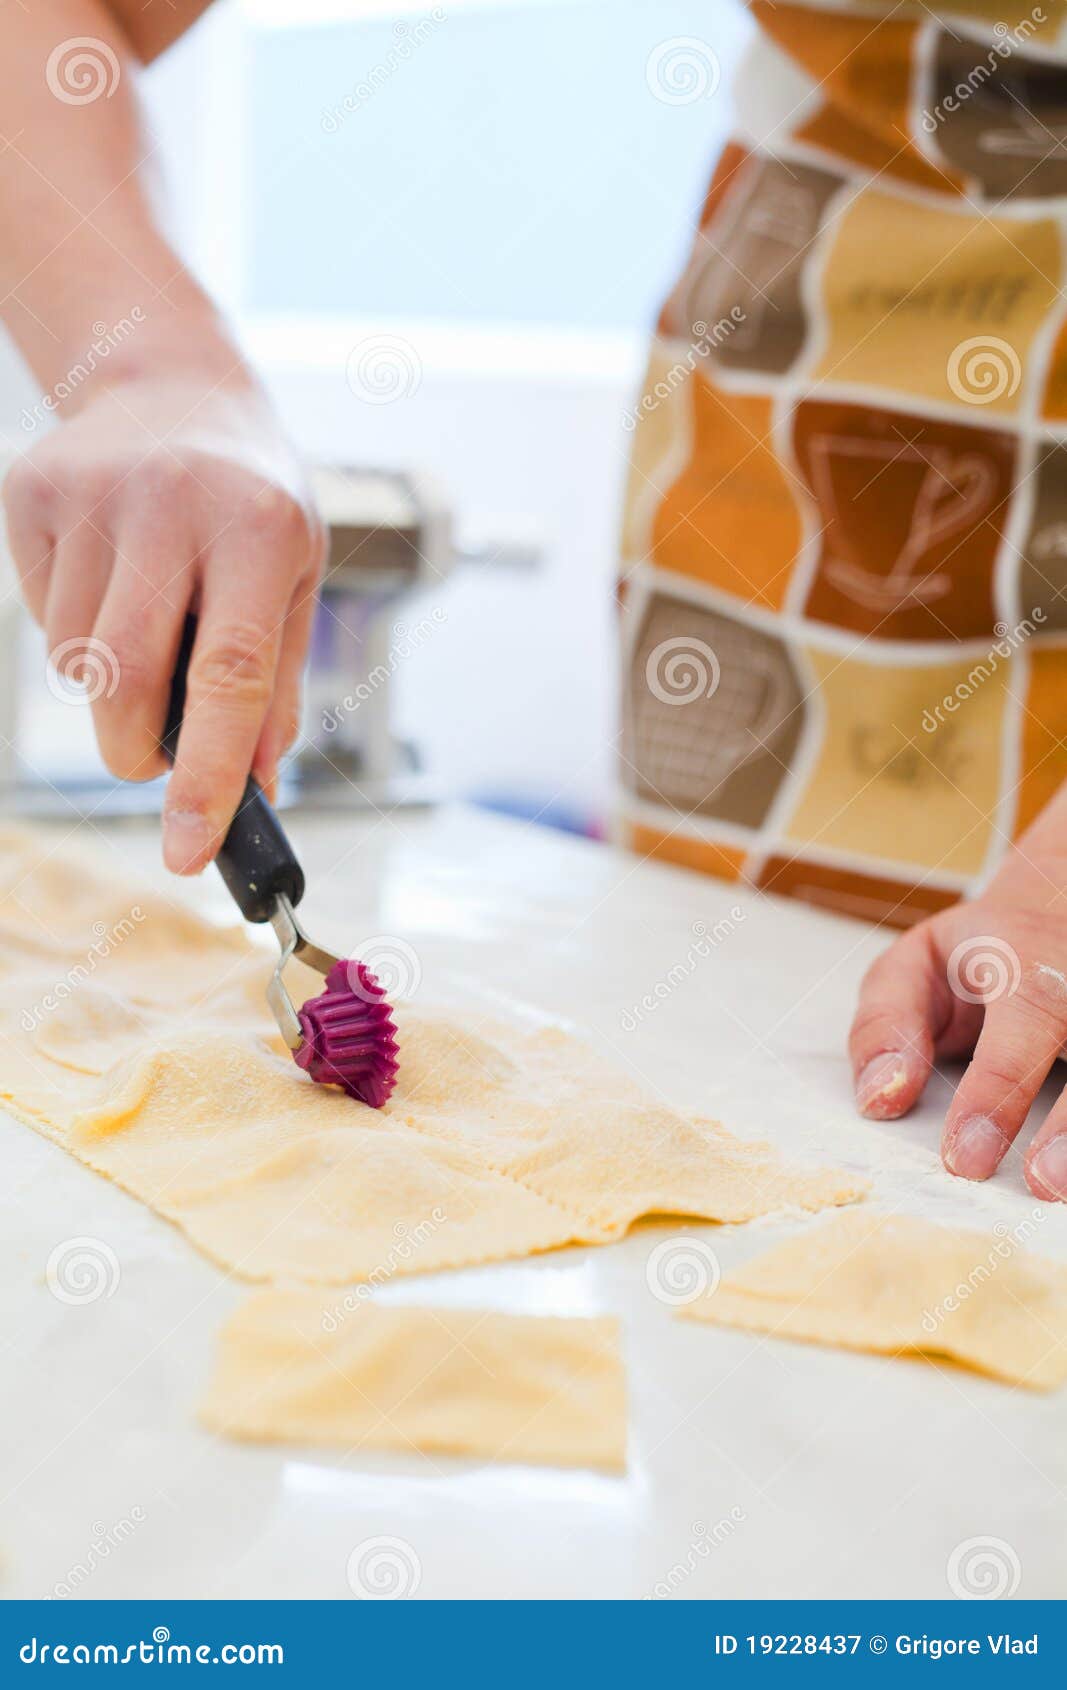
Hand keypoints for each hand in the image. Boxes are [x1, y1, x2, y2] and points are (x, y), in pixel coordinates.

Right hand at [3, 369, 324, 873]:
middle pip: (127, 679)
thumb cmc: (251, 500)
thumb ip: (279, 686)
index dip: (209, 774)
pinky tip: (109, 581)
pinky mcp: (32, 493)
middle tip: (155, 757)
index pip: (231, 674)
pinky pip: (43, 618)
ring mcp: (94, 494)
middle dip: (135, 750)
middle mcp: (175, 505)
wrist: (173, 382)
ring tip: (148, 625)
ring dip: (110, 687)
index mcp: (260, 530)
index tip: (190, 849)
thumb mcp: (296, 576)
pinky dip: (76, 633)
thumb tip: (254, 789)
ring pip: (77, 660)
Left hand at [849, 848, 1066, 1201]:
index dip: (998, 1090)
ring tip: (1058, 1189)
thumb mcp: (916, 965)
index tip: (966, 1157)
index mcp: (1026, 953)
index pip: (1026, 1016)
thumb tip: (879, 1097)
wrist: (1058, 916)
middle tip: (1040, 1183)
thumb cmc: (980, 954)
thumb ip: (887, 1023)